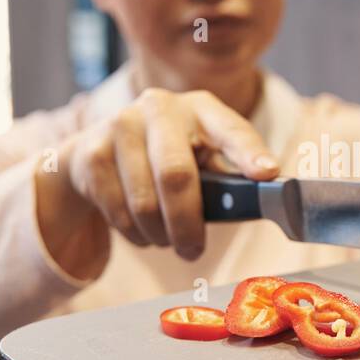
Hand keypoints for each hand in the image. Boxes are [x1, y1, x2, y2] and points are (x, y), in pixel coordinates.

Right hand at [35, 88, 280, 275]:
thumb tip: (265, 202)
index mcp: (201, 108)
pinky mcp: (91, 152)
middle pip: (176, 176)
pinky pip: (118, 212)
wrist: (98, 147)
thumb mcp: (203, 159)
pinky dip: (135, 234)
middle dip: (187, 224)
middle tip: (193, 251)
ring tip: (166, 238)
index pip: (230, 129)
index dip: (249, 153)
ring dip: (160, 234)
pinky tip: (141, 228)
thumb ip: (231, 180)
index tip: (268, 174)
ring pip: (144, 203)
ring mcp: (121, 125)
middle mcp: (160, 107)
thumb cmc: (169, 159)